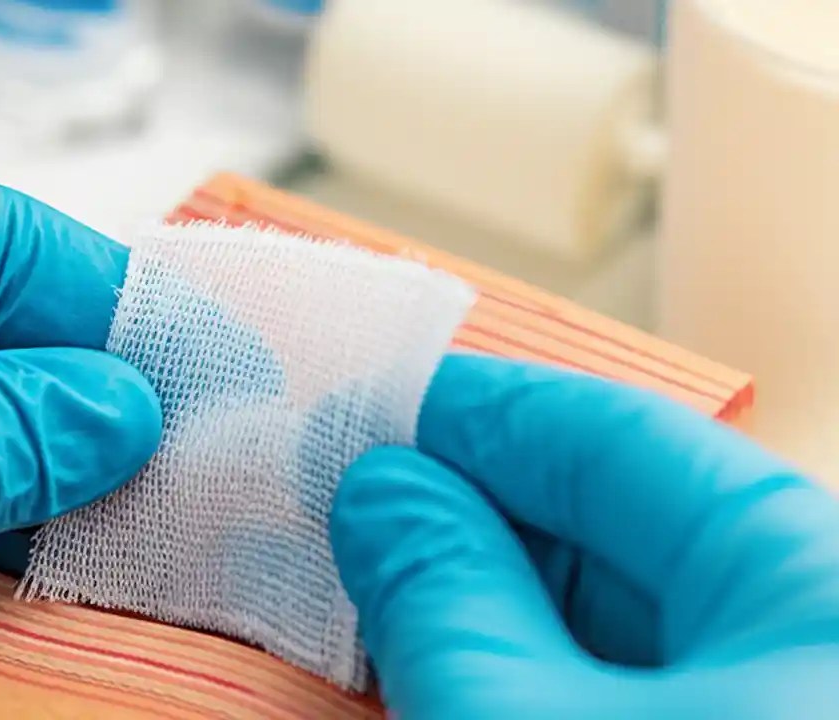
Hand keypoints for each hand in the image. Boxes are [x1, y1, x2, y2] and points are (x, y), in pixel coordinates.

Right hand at [332, 354, 838, 717]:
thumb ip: (445, 597)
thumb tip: (381, 492)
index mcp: (810, 592)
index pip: (623, 441)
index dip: (482, 412)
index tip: (372, 407)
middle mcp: (808, 640)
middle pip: (619, 528)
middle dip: (474, 512)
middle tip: (353, 513)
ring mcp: (769, 706)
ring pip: (616, 621)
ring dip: (487, 599)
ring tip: (376, 597)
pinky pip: (616, 690)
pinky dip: (525, 674)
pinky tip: (442, 669)